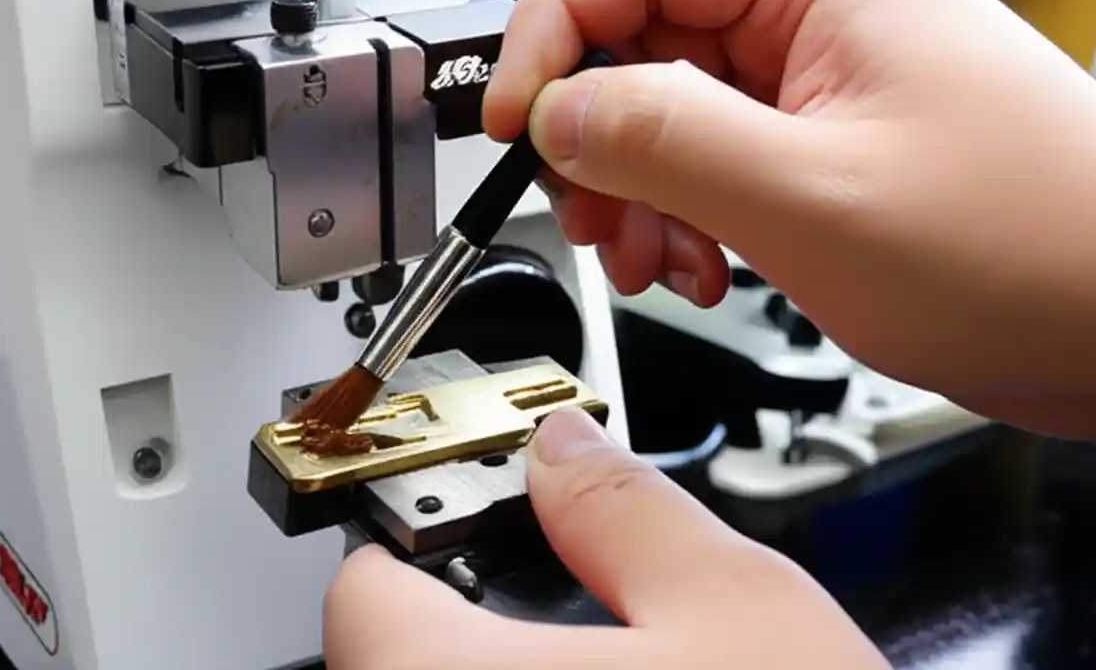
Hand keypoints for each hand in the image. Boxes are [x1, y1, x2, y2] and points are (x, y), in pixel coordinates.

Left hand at [323, 409, 888, 668]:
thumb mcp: (737, 605)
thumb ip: (630, 507)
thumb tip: (568, 447)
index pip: (359, 590)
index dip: (419, 534)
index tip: (464, 518)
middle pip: (386, 653)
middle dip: (459, 606)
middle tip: (549, 590)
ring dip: (486, 657)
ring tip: (595, 647)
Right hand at [484, 0, 1095, 433]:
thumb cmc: (1028, 249)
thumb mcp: (809, 196)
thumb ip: (662, 138)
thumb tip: (560, 113)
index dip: (552, 32)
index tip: (518, 119)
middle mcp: (814, 14)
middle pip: (638, 37)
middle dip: (596, 135)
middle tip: (591, 212)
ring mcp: (815, 86)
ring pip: (664, 111)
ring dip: (634, 193)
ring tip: (654, 261)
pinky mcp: (818, 150)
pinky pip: (709, 164)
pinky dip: (682, 220)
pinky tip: (701, 272)